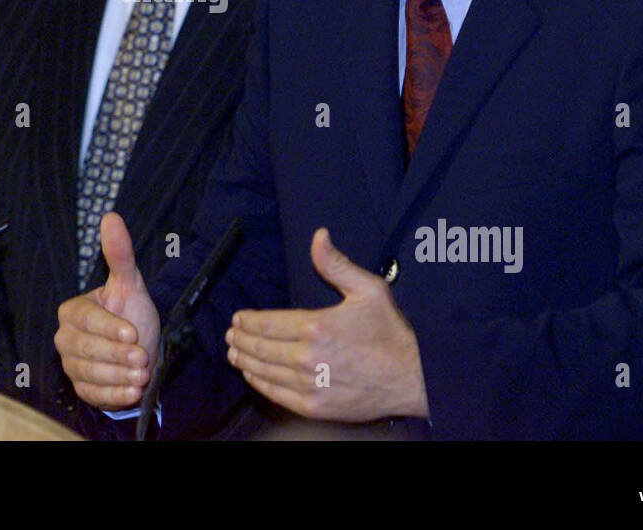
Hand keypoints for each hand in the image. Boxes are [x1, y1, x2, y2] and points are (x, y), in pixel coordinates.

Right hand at [55, 212, 159, 408]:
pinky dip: (115, 395)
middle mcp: (66, 339)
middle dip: (116, 354)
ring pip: (90, 373)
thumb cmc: (132, 315)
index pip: (85, 319)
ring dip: (118, 376)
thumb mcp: (130, 285)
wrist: (141, 351)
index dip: (108, 327)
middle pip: (85, 349)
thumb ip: (120, 254)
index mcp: (73, 311)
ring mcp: (72, 366)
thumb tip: (111, 217)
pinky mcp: (83, 390)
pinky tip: (134, 392)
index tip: (133, 332)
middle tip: (142, 357)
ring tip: (142, 375)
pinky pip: (94, 394)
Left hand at [225, 227, 428, 421]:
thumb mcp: (368, 289)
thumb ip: (336, 264)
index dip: (247, 321)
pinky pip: (277, 395)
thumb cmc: (390, 333)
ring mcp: (309, 384)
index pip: (267, 323)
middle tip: (231, 335)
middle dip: (241, 340)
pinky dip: (259, 384)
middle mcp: (307, 357)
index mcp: (315, 326)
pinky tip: (253, 377)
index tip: (238, 318)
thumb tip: (318, 236)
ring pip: (264, 372)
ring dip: (245, 361)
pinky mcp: (314, 406)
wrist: (412, 378)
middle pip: (260, 348)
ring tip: (234, 354)